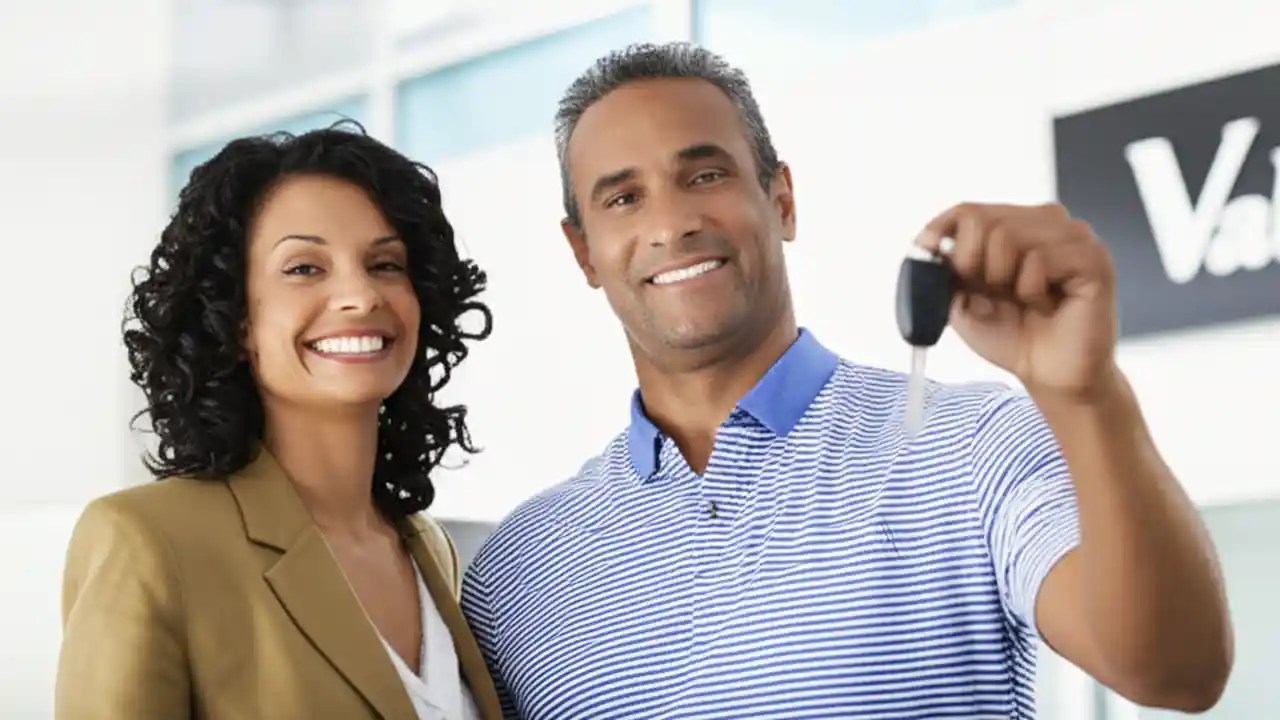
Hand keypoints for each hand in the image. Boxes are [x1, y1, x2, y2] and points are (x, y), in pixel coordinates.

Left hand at [916, 202, 1118, 400]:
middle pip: (983, 219)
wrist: (1052, 376)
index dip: (941, 228)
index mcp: (1017, 226)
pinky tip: (1047, 305)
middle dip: (972, 264)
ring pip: (1008, 235)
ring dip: (1003, 280)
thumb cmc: (1014, 338)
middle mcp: (1047, 222)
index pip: (969, 209)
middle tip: (994, 294)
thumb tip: (928, 246)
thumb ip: (947, 271)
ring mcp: (1074, 236)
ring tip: (1025, 301)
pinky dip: (1031, 290)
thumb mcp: (964, 302)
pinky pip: (1039, 259)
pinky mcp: (1093, 258)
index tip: (925, 251)